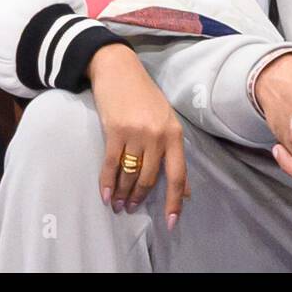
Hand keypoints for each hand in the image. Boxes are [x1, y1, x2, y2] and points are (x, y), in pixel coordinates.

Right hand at [87, 43, 188, 229]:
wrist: (119, 69)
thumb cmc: (143, 95)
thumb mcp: (166, 120)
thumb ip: (173, 153)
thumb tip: (185, 191)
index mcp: (174, 133)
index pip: (178, 175)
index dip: (174, 201)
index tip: (170, 223)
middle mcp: (158, 135)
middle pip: (150, 178)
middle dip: (139, 198)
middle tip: (131, 209)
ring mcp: (137, 133)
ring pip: (130, 174)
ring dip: (123, 193)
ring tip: (118, 204)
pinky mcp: (115, 130)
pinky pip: (112, 165)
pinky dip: (108, 183)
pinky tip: (106, 195)